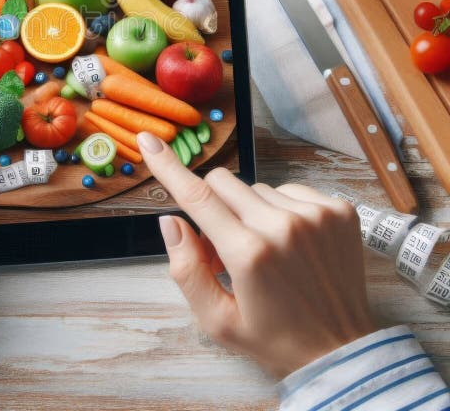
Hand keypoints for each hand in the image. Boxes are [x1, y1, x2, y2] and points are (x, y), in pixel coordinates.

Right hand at [137, 132, 375, 378]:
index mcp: (248, 254)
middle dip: (213, 205)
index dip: (168, 166)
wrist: (344, 351)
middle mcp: (282, 226)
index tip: (148, 140)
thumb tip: (171, 221)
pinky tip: (292, 241)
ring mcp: (315, 215)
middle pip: (222, 182)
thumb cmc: (274, 339)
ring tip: (265, 250)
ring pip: (257, 187)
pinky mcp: (339, 210)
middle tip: (225, 246)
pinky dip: (282, 209)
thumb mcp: (217, 320)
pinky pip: (290, 190)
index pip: (197, 196)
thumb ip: (186, 269)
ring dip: (250, 210)